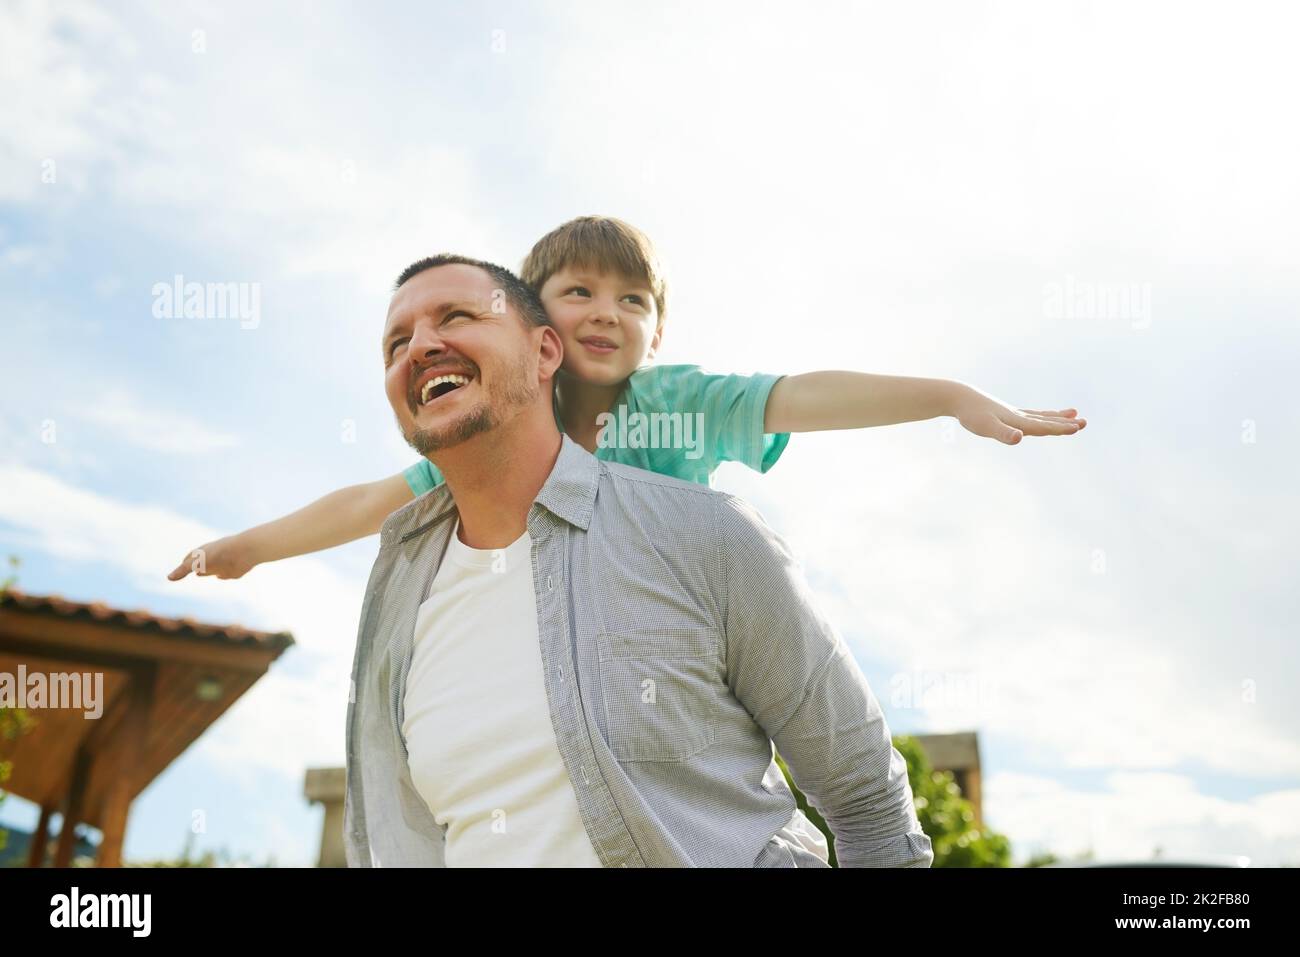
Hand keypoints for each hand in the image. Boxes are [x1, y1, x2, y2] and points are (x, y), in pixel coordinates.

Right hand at [167, 534, 256, 580]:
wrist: (245, 551)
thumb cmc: (219, 553)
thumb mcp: (196, 562)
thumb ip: (183, 570)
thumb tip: (168, 578)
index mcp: (203, 552)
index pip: (190, 558)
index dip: (183, 563)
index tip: (178, 566)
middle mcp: (212, 558)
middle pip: (200, 563)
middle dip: (193, 566)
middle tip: (185, 567)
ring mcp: (222, 564)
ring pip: (211, 568)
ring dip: (206, 571)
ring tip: (200, 573)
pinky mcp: (233, 571)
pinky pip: (225, 574)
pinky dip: (221, 575)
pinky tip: (219, 576)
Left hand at [951, 386, 1086, 444]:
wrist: (959, 397)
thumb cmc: (971, 414)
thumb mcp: (986, 427)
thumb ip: (1003, 433)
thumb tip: (1019, 438)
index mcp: (1017, 421)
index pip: (1043, 426)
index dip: (1060, 428)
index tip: (1078, 427)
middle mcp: (1018, 416)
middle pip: (1046, 420)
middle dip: (1065, 423)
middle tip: (1085, 423)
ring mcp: (1013, 413)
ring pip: (1040, 416)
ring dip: (1056, 417)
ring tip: (1074, 413)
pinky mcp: (1005, 413)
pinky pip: (1028, 416)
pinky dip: (1039, 416)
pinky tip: (1038, 418)